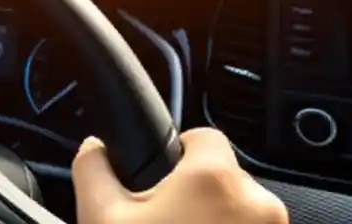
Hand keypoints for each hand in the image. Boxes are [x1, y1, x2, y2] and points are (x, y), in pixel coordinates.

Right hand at [73, 128, 287, 223]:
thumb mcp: (102, 219)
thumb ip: (94, 170)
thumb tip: (93, 149)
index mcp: (214, 180)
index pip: (204, 136)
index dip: (178, 154)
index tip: (162, 181)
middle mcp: (259, 204)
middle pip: (223, 178)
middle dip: (196, 197)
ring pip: (241, 213)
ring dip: (218, 223)